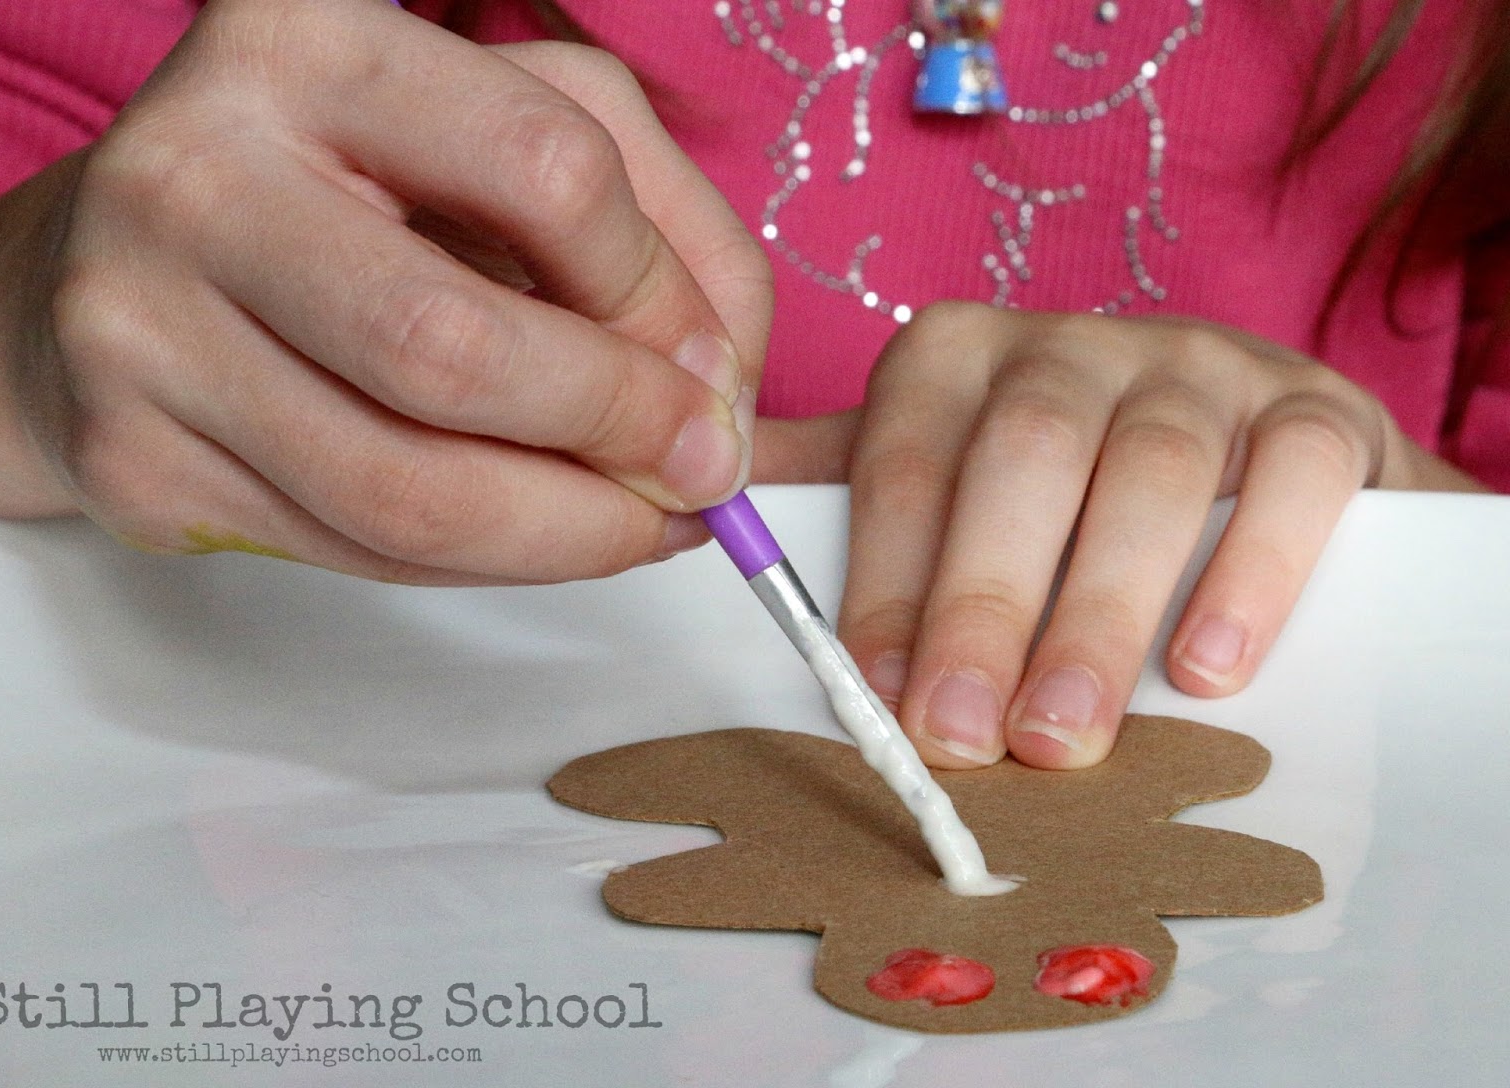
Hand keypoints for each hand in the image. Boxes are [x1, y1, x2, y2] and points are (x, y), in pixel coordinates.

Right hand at [0, 0, 769, 584]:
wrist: (110, 269)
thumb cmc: (343, 192)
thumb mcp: (506, 140)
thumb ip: (651, 228)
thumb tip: (719, 391)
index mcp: (309, 41)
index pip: (546, 170)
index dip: (660, 295)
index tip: (711, 370)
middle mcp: (195, 174)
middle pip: (454, 349)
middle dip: (618, 433)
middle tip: (699, 476)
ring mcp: (137, 327)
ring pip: (405, 488)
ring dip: (567, 532)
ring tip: (640, 523)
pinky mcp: (130, 460)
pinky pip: (356, 551)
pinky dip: (480, 562)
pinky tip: (530, 532)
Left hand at [756, 302, 1483, 768]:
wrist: (1252, 455)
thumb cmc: (1065, 490)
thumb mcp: (949, 481)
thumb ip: (852, 501)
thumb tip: (702, 516)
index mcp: (958, 356)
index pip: (904, 458)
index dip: (888, 579)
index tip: (880, 698)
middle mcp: (1071, 343)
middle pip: (1019, 457)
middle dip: (982, 602)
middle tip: (964, 735)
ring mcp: (1196, 365)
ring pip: (1145, 469)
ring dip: (1098, 610)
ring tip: (1063, 730)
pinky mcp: (1312, 408)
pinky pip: (1289, 474)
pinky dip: (1250, 570)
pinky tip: (1210, 670)